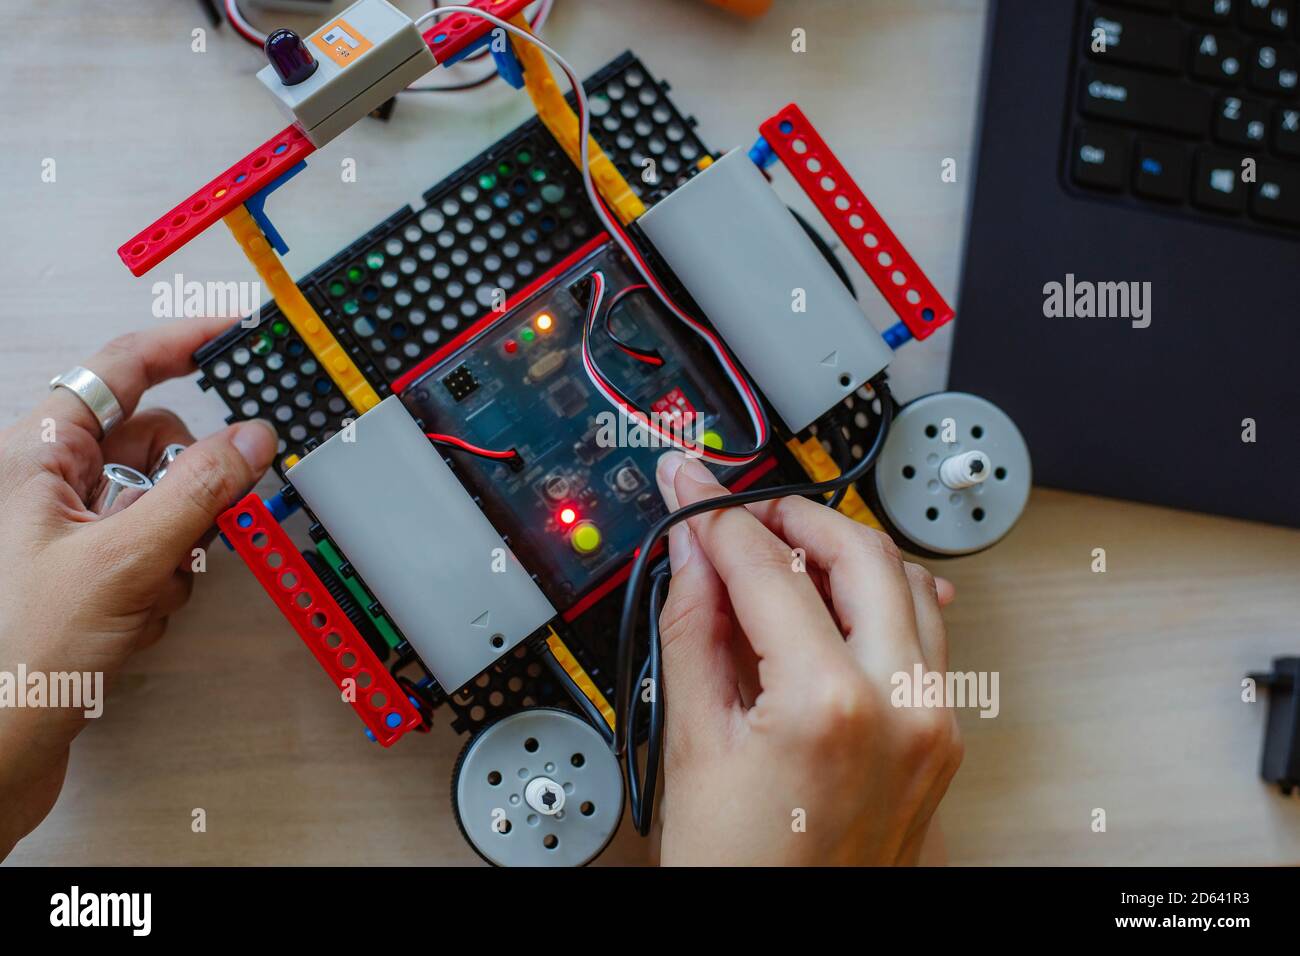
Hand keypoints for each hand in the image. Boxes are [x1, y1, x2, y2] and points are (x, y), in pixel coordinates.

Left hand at [0, 318, 277, 857]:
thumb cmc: (23, 649)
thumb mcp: (128, 558)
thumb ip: (201, 490)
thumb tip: (255, 436)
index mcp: (37, 455)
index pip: (119, 370)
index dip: (181, 344)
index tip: (235, 334)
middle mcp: (48, 483)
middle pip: (154, 447)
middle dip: (186, 492)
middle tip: (195, 526)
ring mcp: (68, 530)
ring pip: (161, 505)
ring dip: (176, 551)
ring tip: (144, 595)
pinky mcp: (86, 572)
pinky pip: (154, 551)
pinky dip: (162, 582)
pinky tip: (131, 621)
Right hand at [653, 452, 961, 865]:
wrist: (788, 937)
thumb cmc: (741, 873)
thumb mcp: (692, 741)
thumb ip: (692, 625)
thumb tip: (690, 551)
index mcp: (829, 705)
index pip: (767, 568)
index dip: (716, 514)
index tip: (690, 488)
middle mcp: (901, 704)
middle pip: (859, 551)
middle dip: (792, 516)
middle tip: (739, 509)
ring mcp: (935, 723)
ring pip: (906, 582)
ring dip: (842, 550)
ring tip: (780, 553)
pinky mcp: (942, 738)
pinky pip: (927, 634)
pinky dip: (884, 597)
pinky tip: (841, 596)